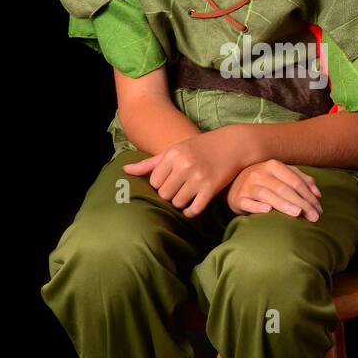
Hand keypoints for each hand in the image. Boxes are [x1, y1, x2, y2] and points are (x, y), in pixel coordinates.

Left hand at [122, 127, 246, 216]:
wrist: (233, 145)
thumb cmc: (200, 147)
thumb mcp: (175, 150)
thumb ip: (150, 163)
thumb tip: (125, 170)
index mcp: (173, 154)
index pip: (154, 182)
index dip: (160, 184)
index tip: (169, 181)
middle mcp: (184, 165)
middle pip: (164, 194)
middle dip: (169, 194)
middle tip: (178, 189)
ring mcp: (198, 177)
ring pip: (178, 202)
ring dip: (180, 203)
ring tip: (185, 196)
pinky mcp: (211, 188)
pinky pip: (194, 209)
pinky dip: (191, 212)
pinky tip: (192, 207)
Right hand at [226, 160, 322, 220]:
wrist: (234, 185)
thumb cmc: (263, 181)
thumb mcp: (281, 176)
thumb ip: (300, 180)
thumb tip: (318, 193)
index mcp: (273, 166)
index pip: (295, 181)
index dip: (309, 195)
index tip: (319, 210)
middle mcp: (259, 173)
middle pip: (284, 188)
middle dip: (301, 203)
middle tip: (313, 217)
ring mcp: (247, 185)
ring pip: (267, 194)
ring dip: (283, 204)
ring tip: (297, 213)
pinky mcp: (237, 198)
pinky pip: (247, 202)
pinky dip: (257, 206)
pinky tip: (267, 211)